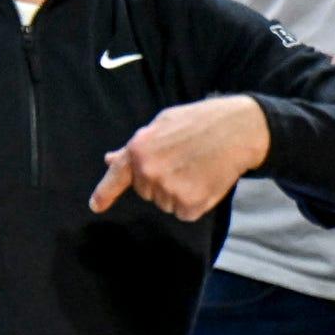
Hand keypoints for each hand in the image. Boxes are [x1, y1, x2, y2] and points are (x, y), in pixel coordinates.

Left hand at [88, 95, 269, 220]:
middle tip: (183, 161)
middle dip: (160, 180)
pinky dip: (195, 203)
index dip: (104, 194)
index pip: (116, 177)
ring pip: (165, 203)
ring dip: (178, 192)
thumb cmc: (200, 122)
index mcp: (138, 150)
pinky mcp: (190, 204)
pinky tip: (206, 181)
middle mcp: (149, 173)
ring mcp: (169, 190)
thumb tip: (111, 159)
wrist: (239, 129)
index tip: (95, 206)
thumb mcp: (163, 124)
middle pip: (146, 192)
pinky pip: (184, 212)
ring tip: (197, 168)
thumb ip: (136, 146)